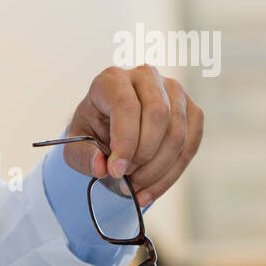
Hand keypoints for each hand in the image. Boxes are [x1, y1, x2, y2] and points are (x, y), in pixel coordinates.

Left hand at [61, 64, 202, 204]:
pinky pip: (191, 144)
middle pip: (158, 114)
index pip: (127, 106)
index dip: (125, 142)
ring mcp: (174, 91)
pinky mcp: (191, 109)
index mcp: (112, 79)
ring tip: (136, 186)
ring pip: (177, 133)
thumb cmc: (93, 132)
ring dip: (158, 169)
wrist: (110, 126)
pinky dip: (173, 173)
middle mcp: (147, 76)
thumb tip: (102, 167)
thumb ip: (82, 156)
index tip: (116, 172)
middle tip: (126, 177)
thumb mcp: (74, 145)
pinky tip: (152, 189)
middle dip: (143, 155)